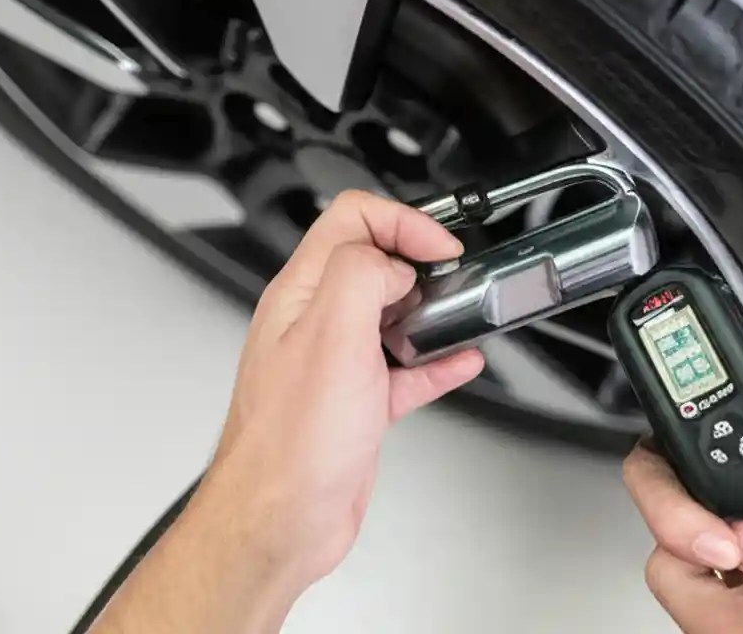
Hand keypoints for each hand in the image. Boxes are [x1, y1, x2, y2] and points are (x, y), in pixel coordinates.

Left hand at [89, 191, 483, 633]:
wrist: (279, 522)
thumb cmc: (288, 444)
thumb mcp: (330, 336)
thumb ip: (362, 277)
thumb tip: (396, 264)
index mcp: (301, 294)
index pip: (351, 221)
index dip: (403, 223)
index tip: (439, 248)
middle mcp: (316, 323)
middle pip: (375, 264)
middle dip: (421, 264)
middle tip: (454, 279)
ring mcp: (338, 363)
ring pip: (393, 316)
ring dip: (433, 313)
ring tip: (463, 316)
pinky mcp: (358, 403)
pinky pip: (404, 369)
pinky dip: (436, 361)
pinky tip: (459, 362)